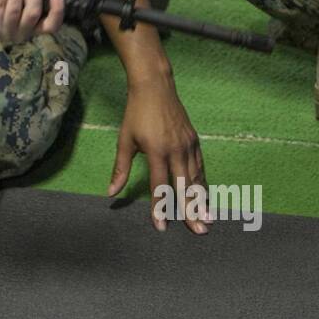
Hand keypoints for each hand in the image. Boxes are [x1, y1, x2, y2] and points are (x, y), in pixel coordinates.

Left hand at [108, 71, 211, 234]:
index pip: (158, 185)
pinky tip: (204, 195)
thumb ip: (120, 169)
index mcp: (156, 151)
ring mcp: (188, 144)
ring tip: (206, 219)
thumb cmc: (136, 113)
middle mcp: (176, 149)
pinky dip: (203, 182)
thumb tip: (111, 192)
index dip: (159, 207)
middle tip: (199, 231)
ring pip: (196, 177)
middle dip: (191, 210)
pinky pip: (200, 166)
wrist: (155, 87)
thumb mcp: (124, 140)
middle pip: (184, 186)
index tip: (161, 226)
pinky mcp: (194, 140)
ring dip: (201, 199)